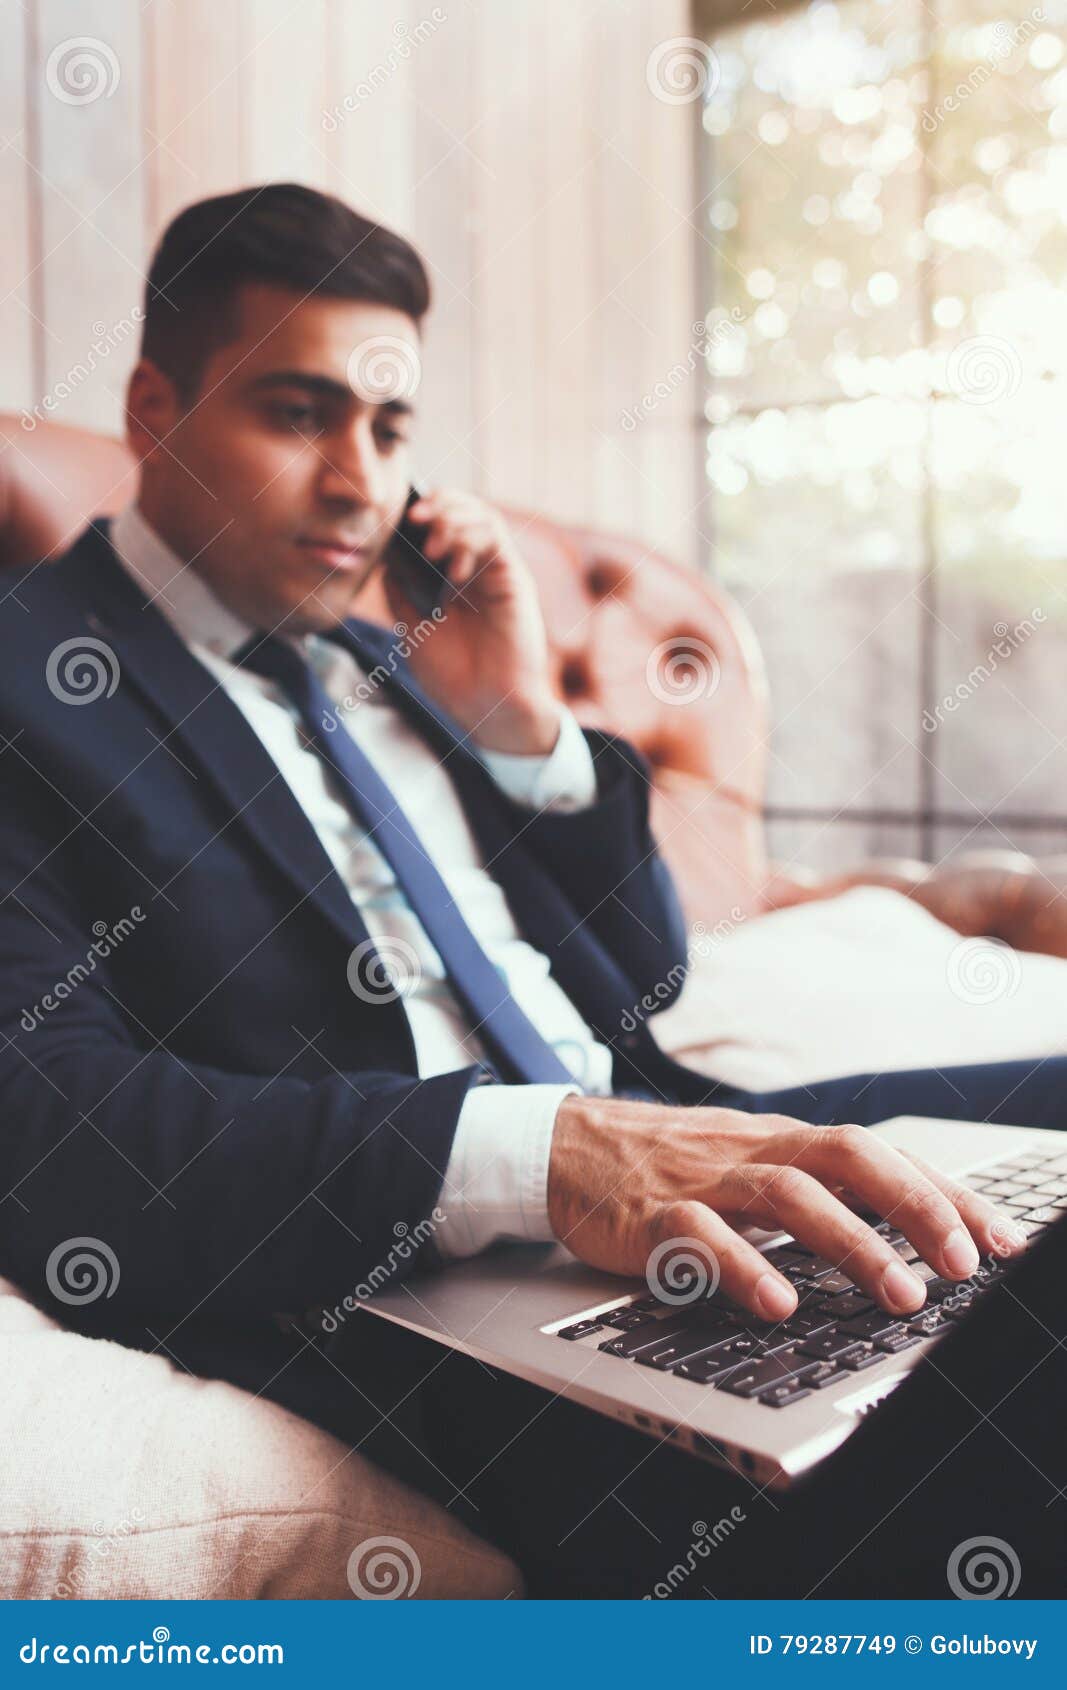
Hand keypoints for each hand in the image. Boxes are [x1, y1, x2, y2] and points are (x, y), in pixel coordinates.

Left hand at [381, 488, 560, 754]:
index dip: (423, 511)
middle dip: (438, 504)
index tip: (398, 516)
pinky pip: (496, 541)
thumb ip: (401, 590)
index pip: (442, 525)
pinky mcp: (514, 581)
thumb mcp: (411, 627)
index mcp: (452, 577)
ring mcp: (497, 572)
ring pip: (482, 517)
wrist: (485, 708)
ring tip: (432, 544)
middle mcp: (478, 568)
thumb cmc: (454, 675)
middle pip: (464, 511)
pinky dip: (473, 541)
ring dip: (453, 519)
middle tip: (414, 516)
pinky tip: (454, 567)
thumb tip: (385, 555)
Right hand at [547, 1095, 1027, 1321]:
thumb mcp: (752, 1170)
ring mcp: (706, 1180)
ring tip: (900, 1295)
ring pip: (789, 1196)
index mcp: (786, 1144)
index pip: (883, 1157)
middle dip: (917, 1208)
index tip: (1004, 1243)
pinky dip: (745, 1268)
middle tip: (964, 1266)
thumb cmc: (669, 1167)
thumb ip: (815, 1195)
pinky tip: (779, 1305)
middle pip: (849, 1157)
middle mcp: (755, 1153)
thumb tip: (902, 1233)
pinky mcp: (654, 1214)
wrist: (566, 1147)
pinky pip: (702, 1236)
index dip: (946, 1196)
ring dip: (854, 1245)